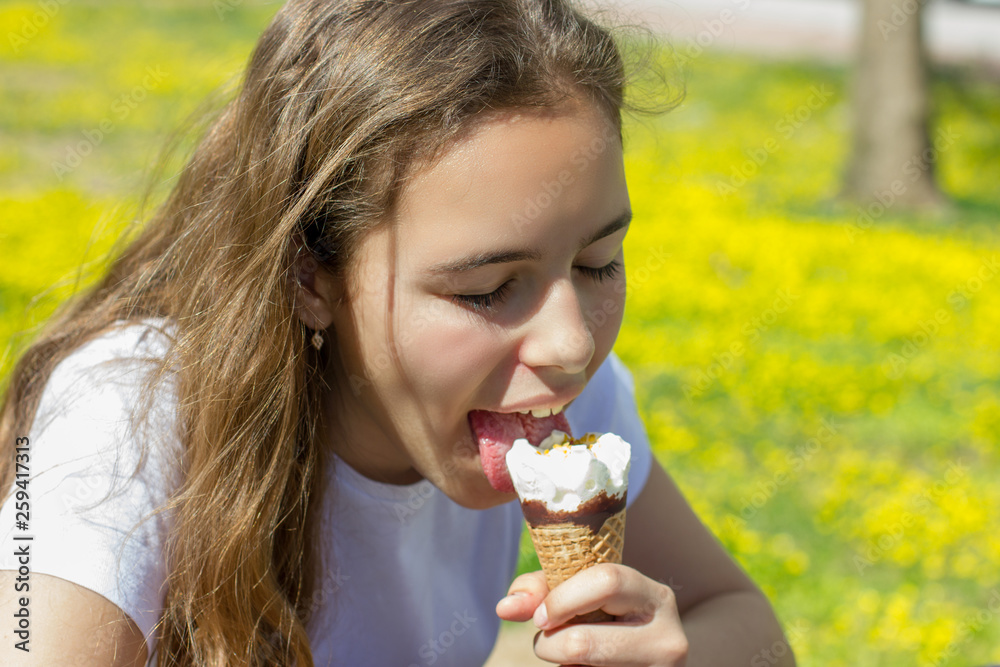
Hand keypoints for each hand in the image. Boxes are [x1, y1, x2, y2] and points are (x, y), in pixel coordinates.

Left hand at [495, 563, 688, 665]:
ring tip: (570, 658)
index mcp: (656, 597)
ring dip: (561, 664)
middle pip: (584, 641)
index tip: (540, 617)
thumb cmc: (608, 624)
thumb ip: (543, 591)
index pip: (606, 581)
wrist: (647, 665)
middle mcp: (669, 637)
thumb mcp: (585, 598)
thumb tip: (505, 607)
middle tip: (546, 643)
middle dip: (551, 643)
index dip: (561, 599)